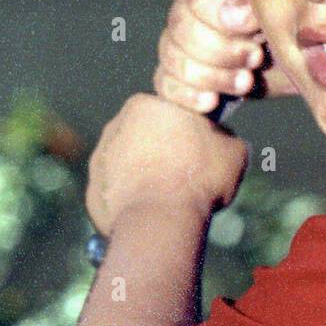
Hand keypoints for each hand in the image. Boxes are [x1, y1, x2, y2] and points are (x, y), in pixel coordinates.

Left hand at [86, 93, 248, 236]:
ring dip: (147, 178)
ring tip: (172, 200)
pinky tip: (153, 215)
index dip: (187, 132)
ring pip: (130, 167)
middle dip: (163, 153)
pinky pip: (119, 195)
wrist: (161, 221)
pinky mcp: (93, 193)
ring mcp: (100, 162)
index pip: (169, 113)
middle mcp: (115, 127)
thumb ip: (223, 137)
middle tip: (188, 177)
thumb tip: (222, 142)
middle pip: (145, 138)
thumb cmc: (199, 177)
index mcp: (144, 105)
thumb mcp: (232, 149)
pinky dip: (134, 204)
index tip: (201, 152)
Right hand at [154, 0, 298, 113]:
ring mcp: (174, 41)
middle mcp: (186, 6)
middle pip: (182, 26)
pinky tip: (213, 100)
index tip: (253, 26)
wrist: (288, 64)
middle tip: (257, 57)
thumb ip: (256, 6)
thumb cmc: (285, 28)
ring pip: (173, 56)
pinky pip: (165, 83)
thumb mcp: (278, 12)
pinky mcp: (172, 75)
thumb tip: (233, 13)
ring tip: (246, 82)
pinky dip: (189, 95)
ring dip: (212, 75)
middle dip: (222, 48)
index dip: (223, 14)